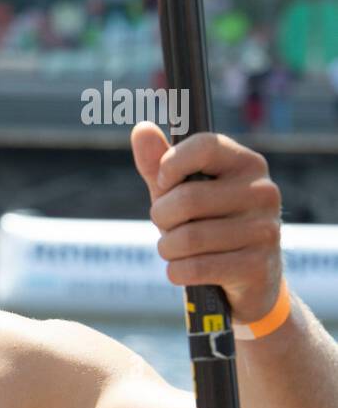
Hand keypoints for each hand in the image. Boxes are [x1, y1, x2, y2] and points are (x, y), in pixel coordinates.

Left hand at [131, 122, 283, 322]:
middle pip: (186, 199)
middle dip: (162, 217)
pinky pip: (195, 268)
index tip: (163, 183)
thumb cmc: (207, 225)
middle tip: (168, 226)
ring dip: (168, 248)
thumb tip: (142, 128)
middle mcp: (263, 191)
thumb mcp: (180, 193)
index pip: (204, 146)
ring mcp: (265, 229)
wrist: (246, 279)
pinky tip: (186, 270)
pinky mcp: (258, 265)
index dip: (170, 165)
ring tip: (178, 249)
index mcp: (247, 163)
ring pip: (187, 238)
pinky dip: (177, 272)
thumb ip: (158, 163)